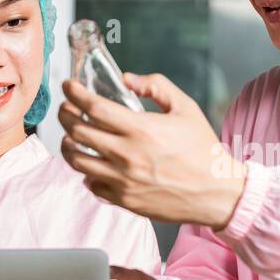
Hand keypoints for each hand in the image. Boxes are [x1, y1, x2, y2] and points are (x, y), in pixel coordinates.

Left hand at [58, 73, 246, 227]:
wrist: (215, 192)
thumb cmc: (202, 150)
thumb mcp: (186, 108)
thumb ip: (157, 86)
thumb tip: (128, 79)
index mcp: (142, 129)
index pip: (93, 107)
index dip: (74, 93)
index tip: (69, 86)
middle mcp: (127, 155)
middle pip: (77, 131)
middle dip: (65, 114)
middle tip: (66, 108)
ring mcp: (123, 180)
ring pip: (77, 159)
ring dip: (68, 143)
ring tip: (72, 136)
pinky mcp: (124, 199)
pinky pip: (91, 183)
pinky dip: (87, 170)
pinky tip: (93, 162)